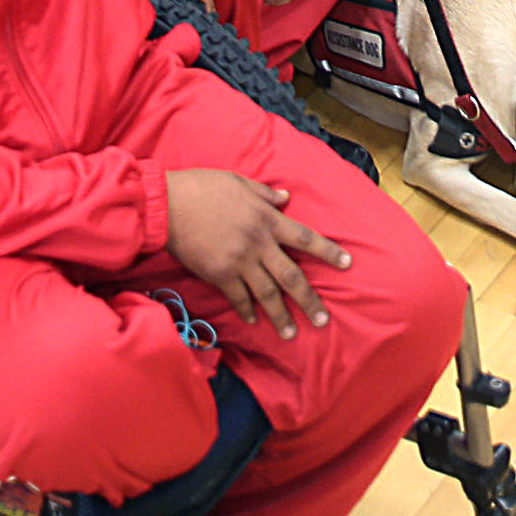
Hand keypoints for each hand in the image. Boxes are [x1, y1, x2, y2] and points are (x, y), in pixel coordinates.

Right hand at [163, 168, 346, 339]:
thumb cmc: (203, 187)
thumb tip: (285, 197)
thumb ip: (264, 193)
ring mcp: (239, 261)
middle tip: (323, 320)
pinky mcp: (219, 274)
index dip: (327, 251)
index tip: (347, 264)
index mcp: (266, 218)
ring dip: (280, 315)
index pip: (305, 238)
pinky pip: (238, 297)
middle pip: (291, 276)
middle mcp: (258, 243)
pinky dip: (247, 310)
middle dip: (309, 300)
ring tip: (290, 334)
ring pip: (267, 293)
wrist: (168, 204)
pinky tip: (253, 320)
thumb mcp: (238, 181)